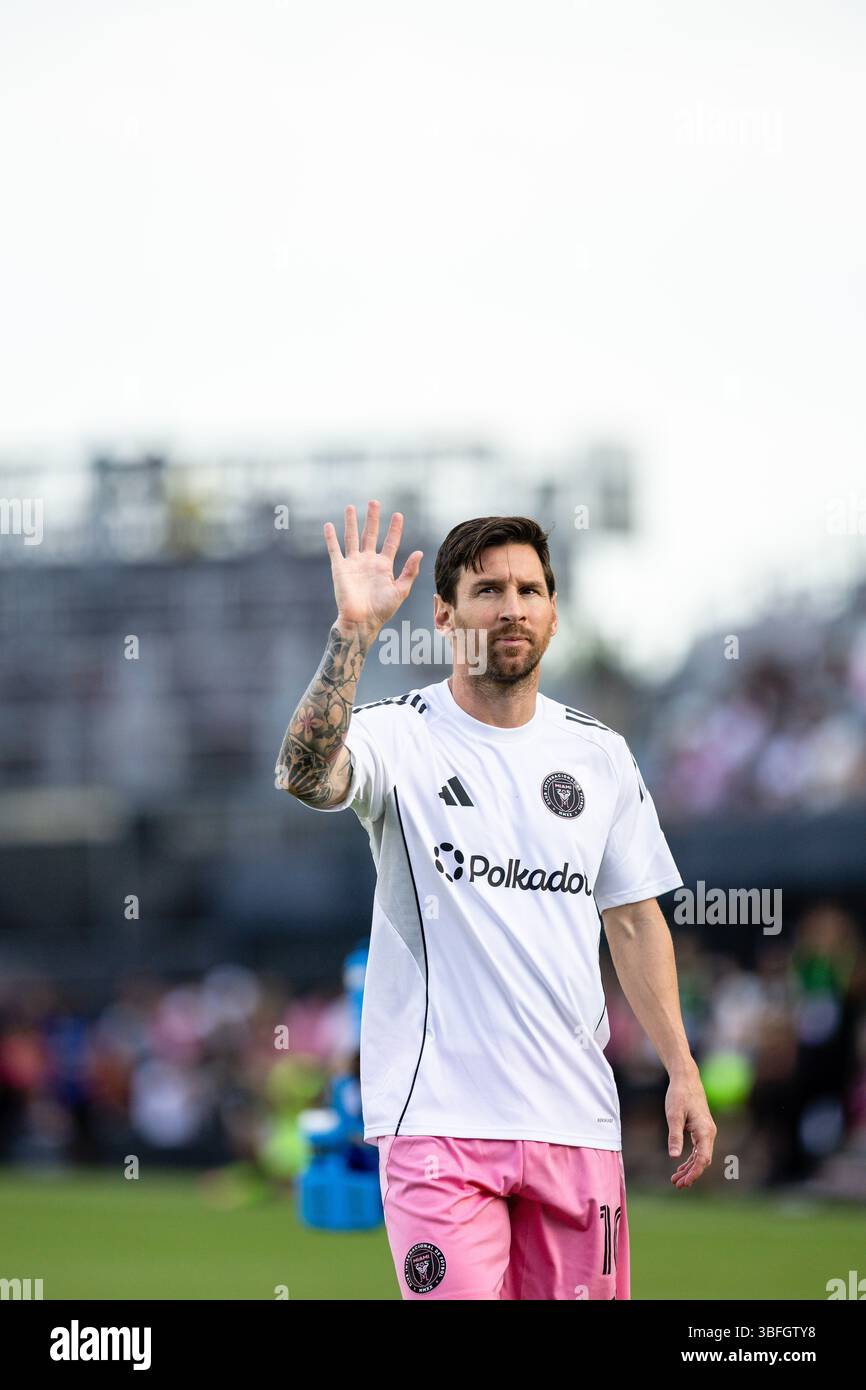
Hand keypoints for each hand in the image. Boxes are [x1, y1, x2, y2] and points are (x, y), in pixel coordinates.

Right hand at [324, 501, 422, 635]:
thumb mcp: (400, 590)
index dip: (394, 529)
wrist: (362, 621)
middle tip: (374, 502)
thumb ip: (409, 571)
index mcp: (384, 566)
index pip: (390, 542)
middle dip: (372, 518)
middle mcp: (368, 562)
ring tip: (350, 507)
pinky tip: (328, 525)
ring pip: (352, 537)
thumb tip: (419, 552)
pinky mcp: (340, 569)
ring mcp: (353, 564)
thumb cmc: (382, 610)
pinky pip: (334, 550)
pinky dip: (331, 538)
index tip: (398, 514)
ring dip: (351, 522)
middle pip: (370, 534)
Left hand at [666, 1066, 716, 1188]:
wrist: (686, 1079)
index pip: (703, 1159)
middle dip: (691, 1174)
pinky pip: (698, 1149)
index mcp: (705, 1131)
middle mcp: (709, 1133)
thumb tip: (674, 1156)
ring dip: (689, 1168)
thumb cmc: (679, 1095)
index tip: (684, 1183)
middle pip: (703, 1160)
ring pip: (700, 1156)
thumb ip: (674, 1136)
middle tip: (677, 1184)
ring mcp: (706, 1132)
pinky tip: (681, 1166)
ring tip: (676, 1179)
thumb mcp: (673, 1115)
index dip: (694, 1173)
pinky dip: (690, 1159)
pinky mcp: (701, 1129)